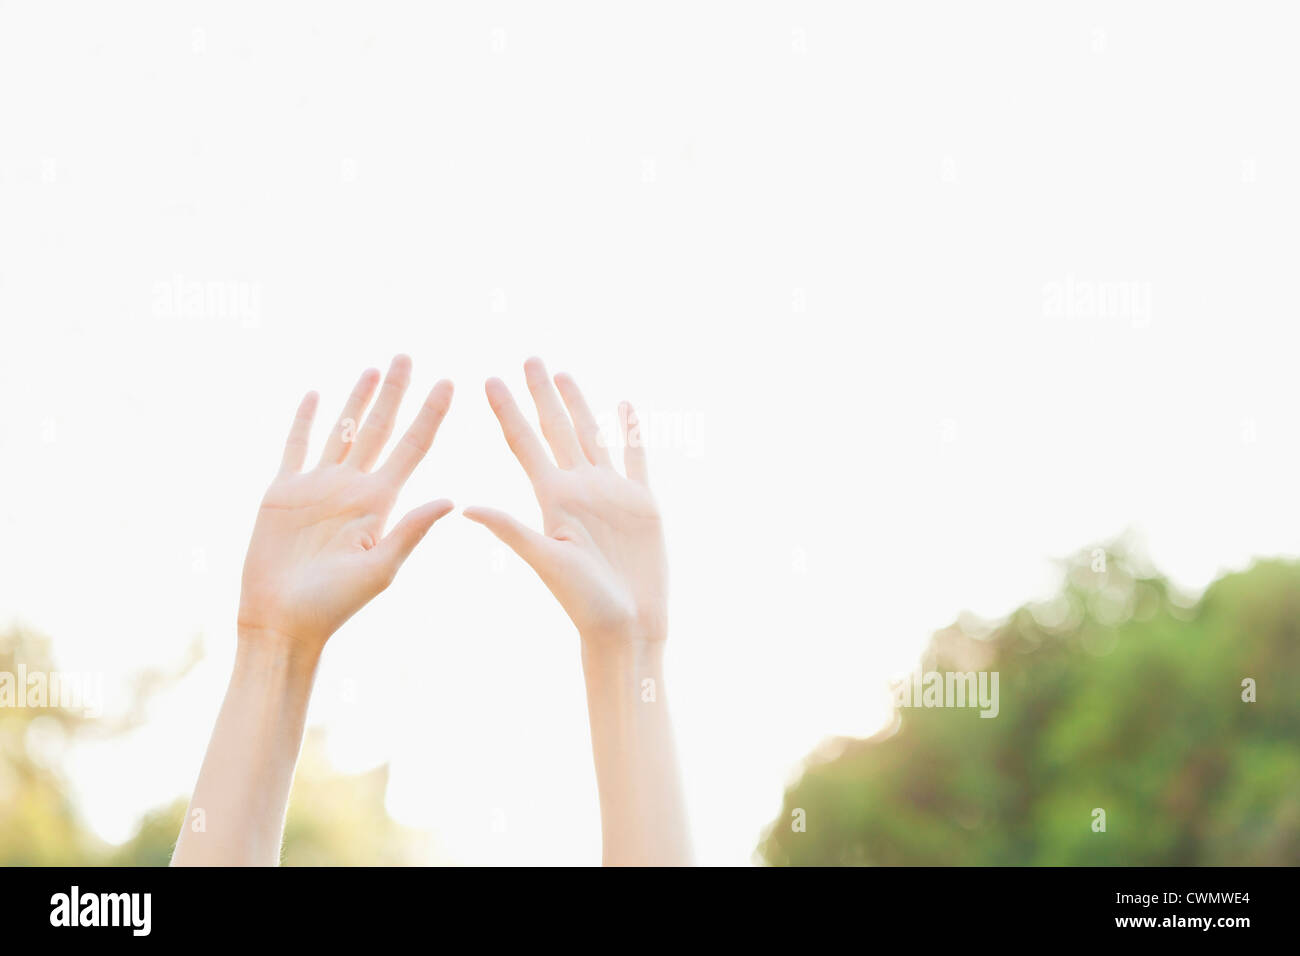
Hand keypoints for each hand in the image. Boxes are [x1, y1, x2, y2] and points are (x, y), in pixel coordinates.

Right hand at [237, 355, 453, 653]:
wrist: (282, 620)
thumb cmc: (334, 604)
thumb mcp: (380, 568)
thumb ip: (411, 530)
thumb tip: (452, 499)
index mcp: (381, 502)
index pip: (412, 447)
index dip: (430, 415)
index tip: (449, 382)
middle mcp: (354, 488)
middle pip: (380, 428)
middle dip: (395, 392)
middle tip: (407, 355)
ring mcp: (319, 486)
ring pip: (343, 430)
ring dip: (358, 400)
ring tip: (373, 368)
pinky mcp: (284, 492)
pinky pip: (296, 446)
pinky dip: (303, 420)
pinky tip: (315, 394)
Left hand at [464, 357, 665, 648]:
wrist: (629, 625)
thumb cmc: (584, 602)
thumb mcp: (546, 561)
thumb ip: (511, 530)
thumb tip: (465, 506)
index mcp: (552, 497)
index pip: (524, 443)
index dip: (507, 410)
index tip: (488, 379)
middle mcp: (578, 488)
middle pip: (556, 429)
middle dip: (541, 394)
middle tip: (529, 358)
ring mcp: (610, 492)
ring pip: (591, 435)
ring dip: (579, 404)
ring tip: (563, 373)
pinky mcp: (640, 502)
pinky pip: (635, 457)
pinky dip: (630, 431)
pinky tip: (624, 407)